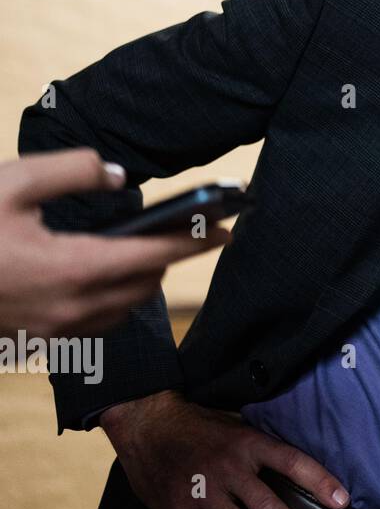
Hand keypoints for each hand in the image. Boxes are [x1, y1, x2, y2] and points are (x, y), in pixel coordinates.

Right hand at [0, 149, 230, 337]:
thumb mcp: (12, 183)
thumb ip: (72, 170)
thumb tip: (118, 175)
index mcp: (70, 267)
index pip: (155, 255)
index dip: (197, 240)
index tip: (228, 228)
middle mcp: (69, 307)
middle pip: (146, 285)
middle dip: (171, 257)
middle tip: (189, 230)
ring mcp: (53, 329)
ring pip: (124, 309)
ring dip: (142, 280)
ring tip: (148, 248)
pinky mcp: (38, 338)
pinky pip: (96, 323)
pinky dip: (114, 300)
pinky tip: (105, 274)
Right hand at [101, 390, 350, 508]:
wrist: (146, 423)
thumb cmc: (196, 425)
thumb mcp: (235, 425)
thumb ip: (260, 449)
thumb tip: (293, 474)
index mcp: (248, 443)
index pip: (293, 462)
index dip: (320, 481)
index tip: (342, 499)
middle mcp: (229, 469)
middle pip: (269, 507)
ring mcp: (202, 493)